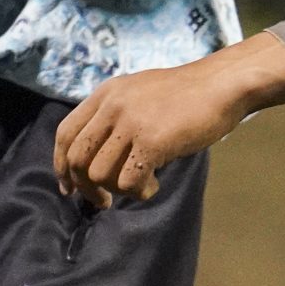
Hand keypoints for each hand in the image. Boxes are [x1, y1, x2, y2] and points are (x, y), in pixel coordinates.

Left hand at [52, 35, 284, 204]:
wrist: (222, 85)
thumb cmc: (187, 95)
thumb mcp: (140, 92)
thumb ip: (115, 115)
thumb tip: (95, 159)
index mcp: (106, 93)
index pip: (65, 133)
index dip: (61, 166)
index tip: (69, 188)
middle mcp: (112, 105)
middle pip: (77, 159)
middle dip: (86, 188)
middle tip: (104, 200)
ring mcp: (131, 122)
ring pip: (100, 174)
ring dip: (117, 190)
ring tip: (141, 184)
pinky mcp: (152, 141)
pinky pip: (129, 182)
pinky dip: (140, 192)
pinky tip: (155, 183)